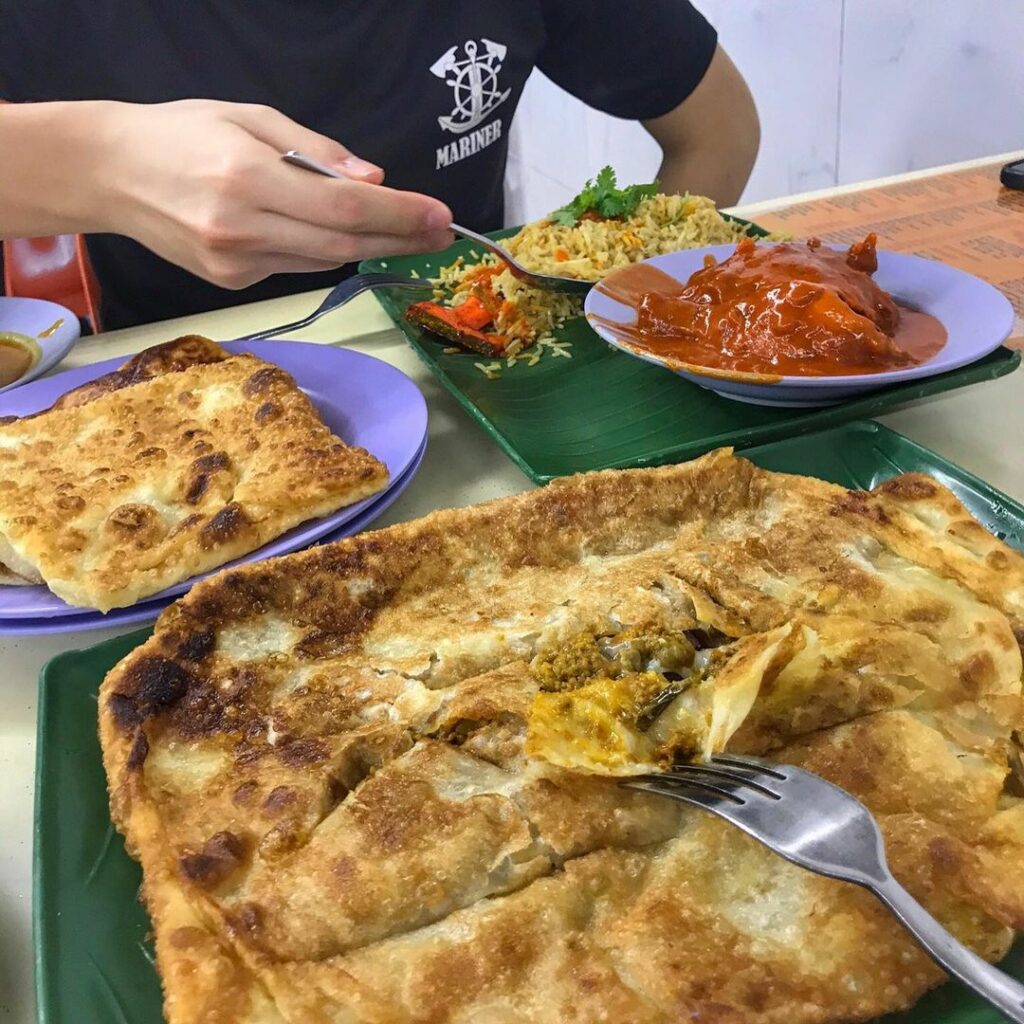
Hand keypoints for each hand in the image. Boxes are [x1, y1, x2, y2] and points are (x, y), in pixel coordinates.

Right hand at [90, 99, 452, 287]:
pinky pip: (295, 266)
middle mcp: (242, 229)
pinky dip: (319, 247)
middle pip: (343, 242)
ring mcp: (235, 264)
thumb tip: (375, 179)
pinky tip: (317, 228)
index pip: (343, 206)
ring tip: (398, 227)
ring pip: (323, 259)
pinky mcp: (230, 282)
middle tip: (440, 233)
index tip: (440, 217)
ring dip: (365, 243)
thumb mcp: (250, 117)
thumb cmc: (182, 133)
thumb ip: (317, 151)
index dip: (398, 215)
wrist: (110, 174)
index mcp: (247, 178)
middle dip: (399, 238)